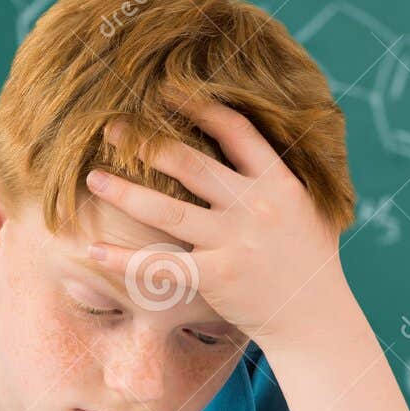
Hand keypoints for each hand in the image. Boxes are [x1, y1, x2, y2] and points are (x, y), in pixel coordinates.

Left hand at [82, 98, 351, 349]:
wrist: (316, 319)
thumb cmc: (311, 263)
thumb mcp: (311, 207)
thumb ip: (282, 177)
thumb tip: (270, 140)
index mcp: (277, 181)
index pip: (235, 130)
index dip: (198, 106)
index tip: (166, 90)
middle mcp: (255, 206)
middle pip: (191, 163)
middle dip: (147, 142)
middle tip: (111, 128)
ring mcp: (235, 241)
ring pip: (168, 211)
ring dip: (126, 193)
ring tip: (93, 178)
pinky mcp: (218, 277)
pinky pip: (162, 265)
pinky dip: (125, 260)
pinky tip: (95, 250)